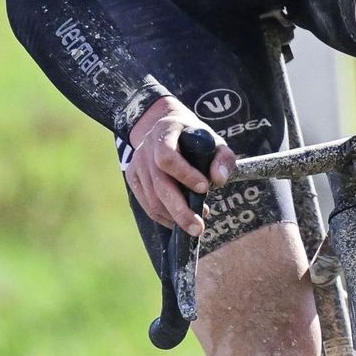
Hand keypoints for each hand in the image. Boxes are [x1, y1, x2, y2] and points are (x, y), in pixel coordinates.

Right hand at [124, 95, 236, 235]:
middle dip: (180, 210)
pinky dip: (163, 217)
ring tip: (194, 224)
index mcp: (165, 132)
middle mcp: (146, 147)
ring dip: (174, 216)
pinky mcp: (133, 177)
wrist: (167, 128)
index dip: (184, 174)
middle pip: (159, 185)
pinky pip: (146, 204)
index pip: (167, 156)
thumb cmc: (195, 138)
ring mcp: (137, 163)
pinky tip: (179, 221)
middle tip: (198, 227)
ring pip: (152, 199)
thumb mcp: (214, 140)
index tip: (204, 188)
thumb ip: (222, 158)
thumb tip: (219, 180)